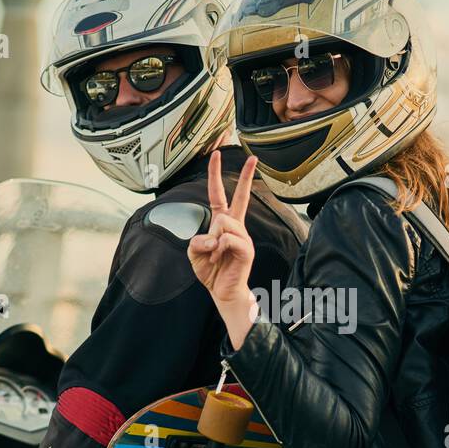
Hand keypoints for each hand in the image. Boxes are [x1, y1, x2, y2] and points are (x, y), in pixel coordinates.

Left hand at [188, 150, 256, 308]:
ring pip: (224, 222)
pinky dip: (218, 248)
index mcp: (222, 223)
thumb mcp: (194, 252)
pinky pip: (228, 238)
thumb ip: (196, 240)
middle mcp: (235, 227)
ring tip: (215, 254)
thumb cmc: (211, 271)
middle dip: (248, 177)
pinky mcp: (247, 249)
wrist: (222, 292)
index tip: (216, 155)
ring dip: (212, 239)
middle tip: (253, 157)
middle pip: (242, 197)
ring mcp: (243, 237)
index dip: (216, 175)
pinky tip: (219, 257)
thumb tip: (212, 235)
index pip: (219, 195)